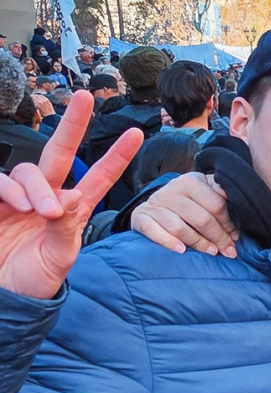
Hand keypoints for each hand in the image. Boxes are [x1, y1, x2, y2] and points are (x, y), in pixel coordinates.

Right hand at [0, 91, 142, 298]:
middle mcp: (48, 198)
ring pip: (30, 171)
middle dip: (73, 124)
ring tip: (41, 211)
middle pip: (61, 153)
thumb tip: (71, 197)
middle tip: (85, 97)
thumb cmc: (36, 279)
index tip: (136, 133)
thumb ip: (66, 231)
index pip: (99, 178)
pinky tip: (17, 205)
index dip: (117, 157)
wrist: (5, 295)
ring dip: (36, 187)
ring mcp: (20, 199)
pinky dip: (9, 190)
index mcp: (73, 211)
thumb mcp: (58, 260)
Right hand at [131, 172, 237, 256]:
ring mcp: (155, 204)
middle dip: (218, 237)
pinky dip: (168, 242)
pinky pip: (154, 231)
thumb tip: (241, 204)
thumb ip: (221, 194)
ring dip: (199, 243)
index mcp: (191, 181)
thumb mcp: (205, 191)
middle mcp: (171, 190)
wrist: (154, 203)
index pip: (216, 205)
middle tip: (229, 251)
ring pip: (180, 228)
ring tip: (212, 252)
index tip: (236, 237)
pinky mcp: (140, 217)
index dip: (228, 223)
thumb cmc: (188, 201)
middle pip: (201, 218)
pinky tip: (181, 251)